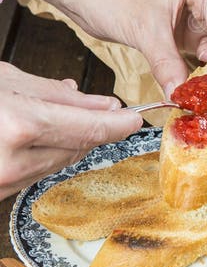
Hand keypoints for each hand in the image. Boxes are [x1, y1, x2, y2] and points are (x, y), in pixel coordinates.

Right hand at [0, 63, 142, 199]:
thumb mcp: (8, 82)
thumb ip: (57, 94)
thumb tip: (99, 105)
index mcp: (18, 126)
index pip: (87, 130)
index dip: (117, 125)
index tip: (134, 120)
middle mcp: (13, 162)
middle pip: (77, 148)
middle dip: (95, 129)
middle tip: (106, 111)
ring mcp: (4, 184)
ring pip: (59, 163)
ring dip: (68, 142)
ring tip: (59, 117)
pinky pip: (35, 174)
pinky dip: (45, 155)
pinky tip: (40, 137)